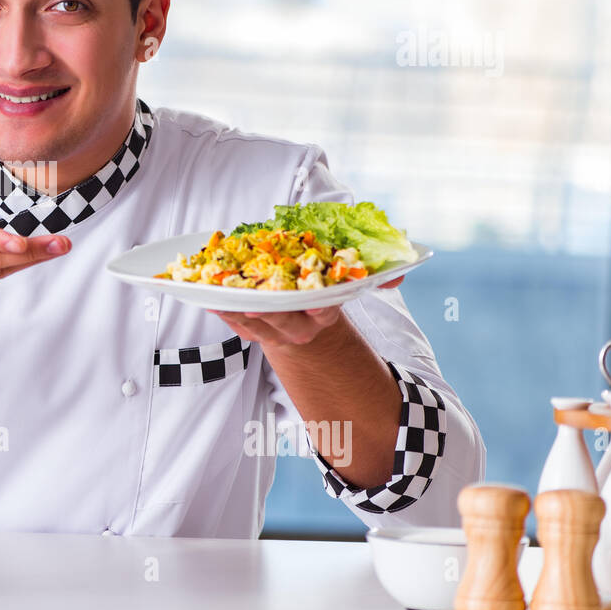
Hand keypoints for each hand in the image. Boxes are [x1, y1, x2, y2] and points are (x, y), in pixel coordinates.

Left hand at [207, 276, 403, 348]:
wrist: (305, 331)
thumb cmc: (321, 295)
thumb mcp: (345, 286)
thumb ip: (371, 279)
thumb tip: (401, 276)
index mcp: (324, 312)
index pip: (324, 308)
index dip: (318, 306)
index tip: (312, 302)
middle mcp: (300, 327)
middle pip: (283, 319)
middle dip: (268, 310)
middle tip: (253, 301)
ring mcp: (275, 333)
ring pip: (255, 323)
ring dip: (236, 309)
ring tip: (219, 295)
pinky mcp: (253, 333)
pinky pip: (237, 325)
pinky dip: (224, 312)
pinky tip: (209, 299)